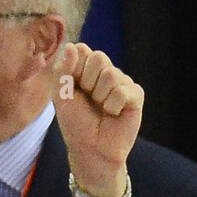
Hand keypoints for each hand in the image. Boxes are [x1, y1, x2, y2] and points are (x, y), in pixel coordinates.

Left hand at [53, 43, 142, 196]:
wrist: (91, 150)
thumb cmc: (76, 125)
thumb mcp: (61, 99)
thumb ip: (63, 72)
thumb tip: (73, 45)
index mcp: (86, 71)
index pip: (83, 51)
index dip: (75, 70)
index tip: (73, 89)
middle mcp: (106, 74)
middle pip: (98, 57)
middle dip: (87, 82)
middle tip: (89, 100)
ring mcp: (122, 83)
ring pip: (110, 75)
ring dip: (100, 97)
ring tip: (101, 110)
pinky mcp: (135, 95)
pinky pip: (123, 90)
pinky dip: (113, 106)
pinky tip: (113, 114)